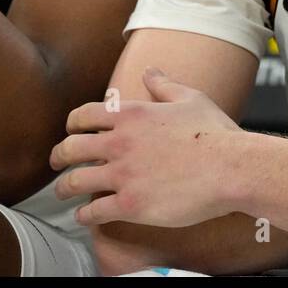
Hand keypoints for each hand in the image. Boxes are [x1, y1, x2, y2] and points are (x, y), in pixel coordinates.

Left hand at [50, 68, 241, 227]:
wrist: (232, 168)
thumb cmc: (215, 133)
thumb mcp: (189, 98)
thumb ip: (163, 85)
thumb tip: (150, 71)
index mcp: (130, 115)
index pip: (83, 115)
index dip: (72, 124)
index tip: (71, 131)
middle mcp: (119, 143)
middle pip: (70, 148)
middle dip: (59, 156)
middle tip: (56, 162)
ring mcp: (123, 175)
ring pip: (75, 182)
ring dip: (64, 188)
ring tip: (63, 192)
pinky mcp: (131, 205)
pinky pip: (94, 212)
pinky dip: (84, 216)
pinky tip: (84, 216)